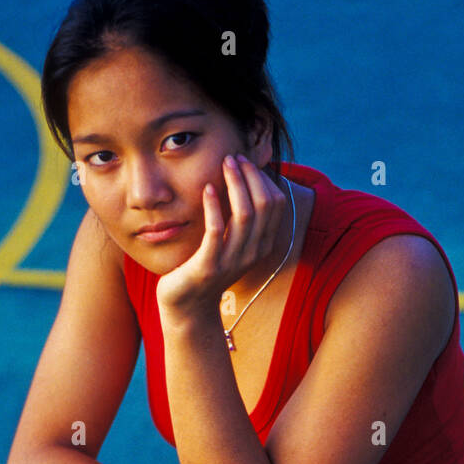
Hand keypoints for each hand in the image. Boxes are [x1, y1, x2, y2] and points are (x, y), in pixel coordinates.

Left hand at [155, 155, 286, 319]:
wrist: (188, 306)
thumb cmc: (207, 268)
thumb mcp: (231, 243)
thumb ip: (240, 219)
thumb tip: (244, 180)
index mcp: (261, 246)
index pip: (276, 204)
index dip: (263, 178)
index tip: (245, 162)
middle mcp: (252, 253)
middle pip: (264, 205)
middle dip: (250, 175)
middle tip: (233, 157)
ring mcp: (231, 260)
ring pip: (244, 214)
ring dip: (235, 183)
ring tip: (224, 164)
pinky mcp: (208, 266)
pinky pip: (216, 230)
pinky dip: (214, 206)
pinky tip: (208, 189)